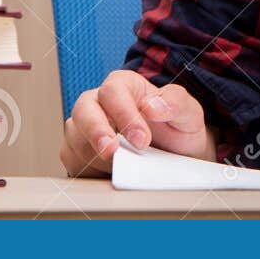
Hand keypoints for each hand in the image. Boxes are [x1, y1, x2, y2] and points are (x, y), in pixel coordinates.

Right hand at [60, 70, 217, 177]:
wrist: (176, 157)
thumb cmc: (177, 130)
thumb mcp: (188, 113)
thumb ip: (176, 102)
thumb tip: (152, 105)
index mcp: (126, 85)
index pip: (114, 91)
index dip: (125, 114)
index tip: (142, 139)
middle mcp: (100, 102)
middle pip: (84, 109)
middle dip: (96, 132)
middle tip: (112, 152)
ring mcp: (86, 127)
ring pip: (75, 136)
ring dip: (93, 154)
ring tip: (118, 167)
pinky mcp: (79, 151)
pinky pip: (71, 158)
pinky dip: (86, 168)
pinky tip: (107, 173)